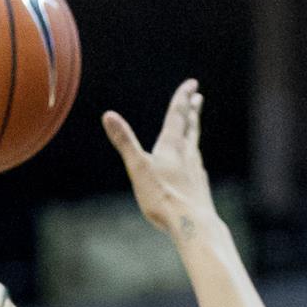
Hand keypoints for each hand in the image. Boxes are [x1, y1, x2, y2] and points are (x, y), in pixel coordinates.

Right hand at [103, 79, 215, 242]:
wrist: (193, 224)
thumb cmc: (163, 197)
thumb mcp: (138, 168)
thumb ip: (124, 142)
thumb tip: (108, 115)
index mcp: (172, 145)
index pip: (178, 114)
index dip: (183, 97)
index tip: (192, 83)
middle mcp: (187, 154)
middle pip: (190, 127)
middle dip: (192, 110)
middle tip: (198, 97)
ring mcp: (196, 171)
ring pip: (194, 145)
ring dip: (193, 132)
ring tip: (193, 127)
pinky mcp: (199, 188)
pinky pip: (195, 167)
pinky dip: (193, 159)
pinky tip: (193, 166)